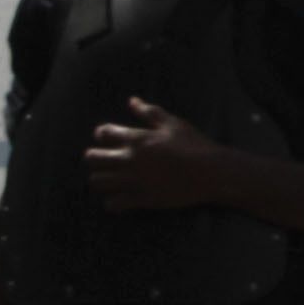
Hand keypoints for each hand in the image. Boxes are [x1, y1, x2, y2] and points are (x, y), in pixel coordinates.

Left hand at [81, 97, 228, 212]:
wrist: (211, 172)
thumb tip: (132, 100)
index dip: (102, 135)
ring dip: (100, 180)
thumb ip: (149, 112)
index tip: (108, 139)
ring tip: (110, 180)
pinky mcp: (141, 199)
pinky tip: (120, 199)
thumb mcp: (173, 123)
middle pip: (92, 158)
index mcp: (137, 139)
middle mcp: (130, 159)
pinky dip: (112, 202)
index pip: (103, 133)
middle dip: (94, 158)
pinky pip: (112, 204)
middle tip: (104, 161)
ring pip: (97, 182)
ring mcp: (134, 180)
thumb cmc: (194, 145)